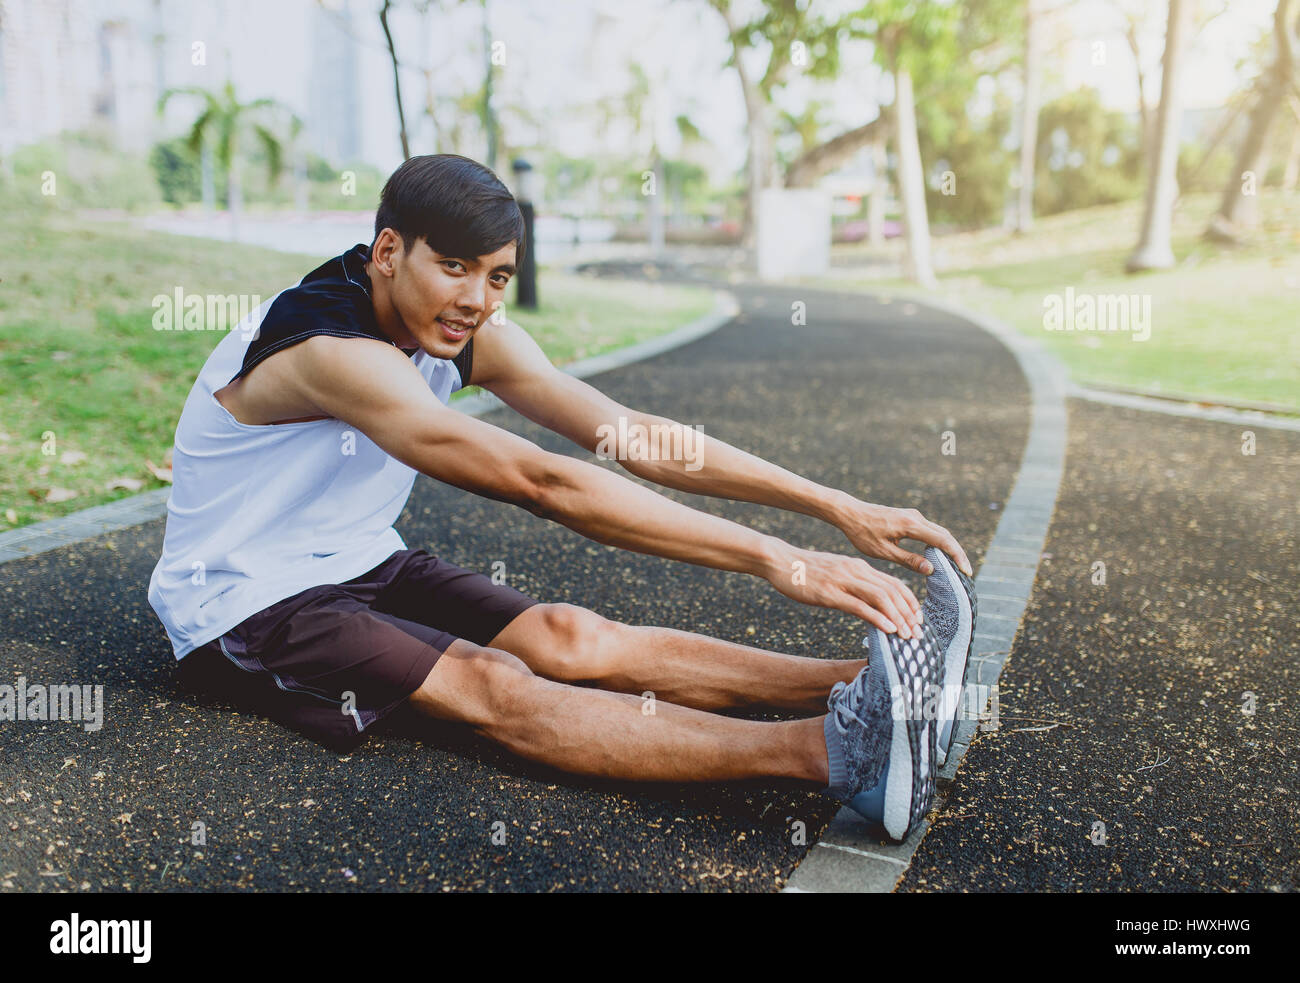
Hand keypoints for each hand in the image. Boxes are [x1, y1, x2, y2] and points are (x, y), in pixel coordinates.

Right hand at [767, 543, 923, 637]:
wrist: (780, 561)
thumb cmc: (806, 570)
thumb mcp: (836, 572)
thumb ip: (854, 583)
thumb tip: (869, 601)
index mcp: (859, 567)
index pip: (894, 584)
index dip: (911, 603)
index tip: (918, 620)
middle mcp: (856, 571)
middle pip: (893, 591)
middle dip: (910, 614)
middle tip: (919, 634)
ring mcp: (843, 581)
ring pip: (881, 598)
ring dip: (899, 618)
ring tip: (908, 636)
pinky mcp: (830, 593)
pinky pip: (860, 606)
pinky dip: (878, 618)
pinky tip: (889, 629)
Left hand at [836, 499, 972, 577]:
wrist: (850, 512)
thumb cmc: (862, 533)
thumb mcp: (883, 551)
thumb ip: (908, 560)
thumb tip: (932, 569)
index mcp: (910, 525)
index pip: (943, 541)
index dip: (957, 556)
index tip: (966, 570)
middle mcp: (915, 517)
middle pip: (945, 535)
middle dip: (958, 553)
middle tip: (966, 572)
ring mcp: (913, 515)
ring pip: (939, 532)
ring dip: (949, 548)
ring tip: (957, 567)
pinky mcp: (910, 517)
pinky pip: (930, 530)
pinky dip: (939, 543)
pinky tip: (940, 556)